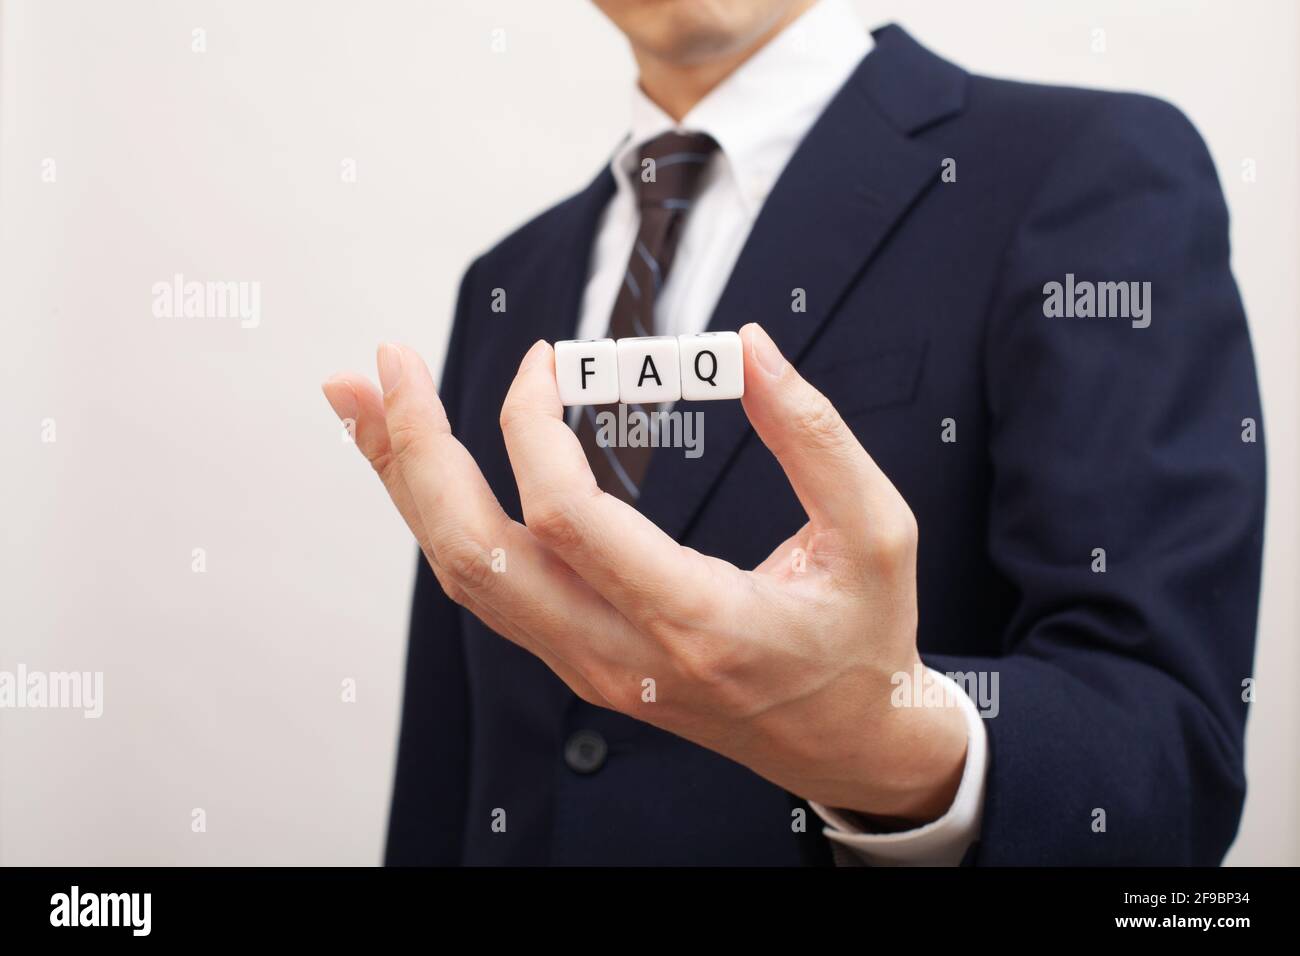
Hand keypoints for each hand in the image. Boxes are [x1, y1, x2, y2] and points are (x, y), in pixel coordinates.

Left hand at [321, 324, 966, 821]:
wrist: (848, 746)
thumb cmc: (863, 638)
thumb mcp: (878, 531)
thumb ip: (814, 434)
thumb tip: (747, 347)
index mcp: (696, 623)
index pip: (568, 521)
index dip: (534, 428)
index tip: (547, 361)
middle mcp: (620, 656)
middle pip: (476, 556)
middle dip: (416, 451)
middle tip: (380, 365)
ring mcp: (589, 667)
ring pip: (466, 576)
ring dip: (408, 481)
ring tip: (364, 401)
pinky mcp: (579, 660)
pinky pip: (490, 588)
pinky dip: (442, 516)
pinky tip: (424, 463)